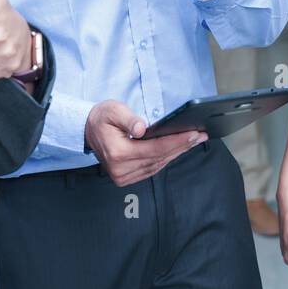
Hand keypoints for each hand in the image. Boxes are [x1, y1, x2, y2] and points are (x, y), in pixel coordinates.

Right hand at [84, 99, 206, 186]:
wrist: (87, 131)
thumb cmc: (102, 118)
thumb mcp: (113, 110)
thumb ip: (128, 119)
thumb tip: (141, 129)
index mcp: (118, 153)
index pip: (154, 148)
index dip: (176, 141)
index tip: (193, 133)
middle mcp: (120, 169)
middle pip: (159, 158)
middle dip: (182, 146)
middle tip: (200, 135)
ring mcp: (123, 176)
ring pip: (158, 165)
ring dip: (177, 153)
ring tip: (193, 141)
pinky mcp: (126, 178)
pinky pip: (152, 169)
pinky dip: (166, 159)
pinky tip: (178, 149)